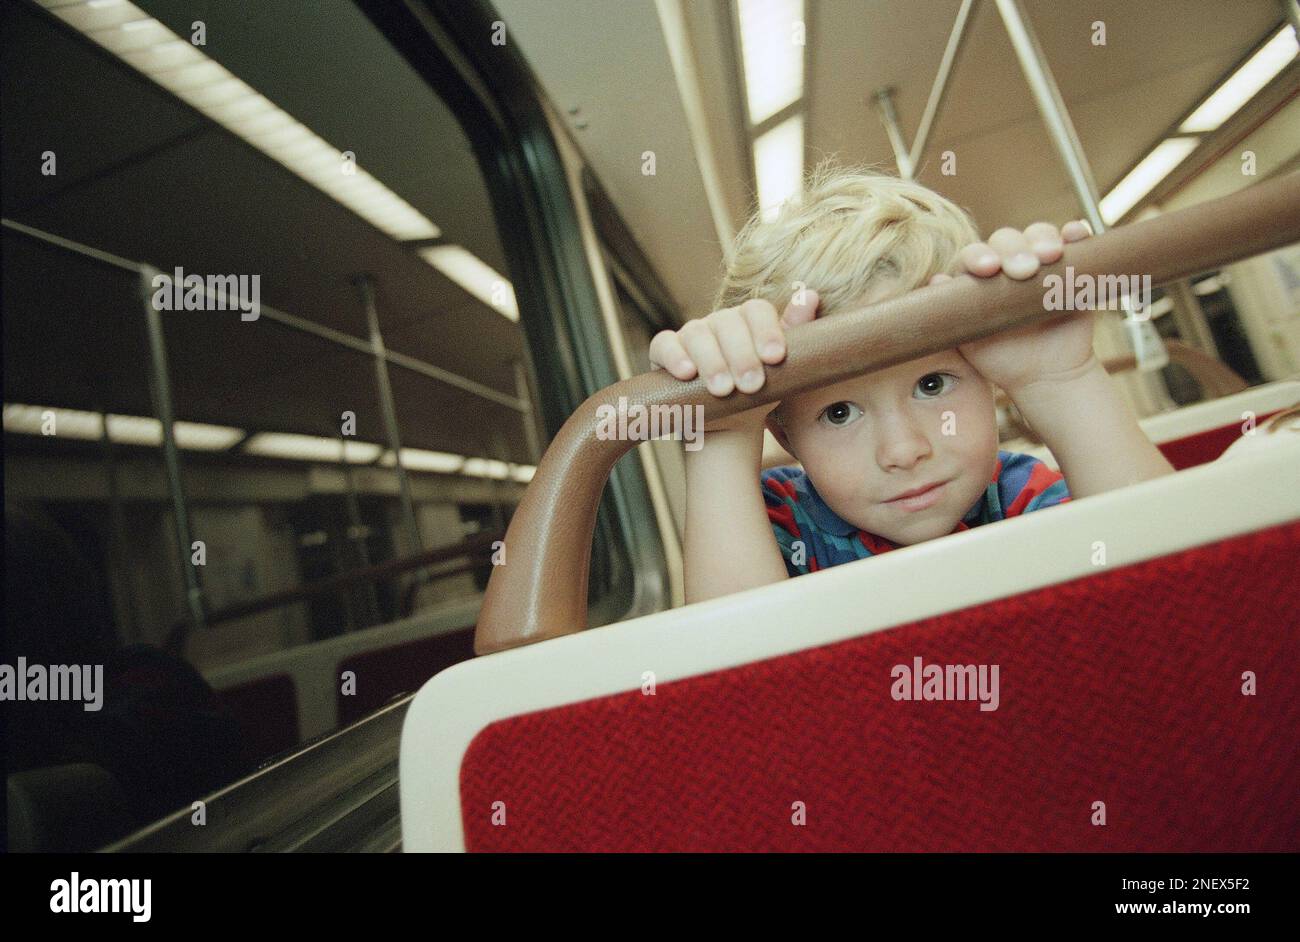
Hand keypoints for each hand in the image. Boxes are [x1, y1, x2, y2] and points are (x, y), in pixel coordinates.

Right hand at [649, 291, 819, 430]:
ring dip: (712, 361)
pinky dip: (675, 356)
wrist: (730, 423)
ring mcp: (690, 335)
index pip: (757, 311)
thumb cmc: (759, 392)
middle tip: (752, 385)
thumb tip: (811, 296)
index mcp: (749, 320)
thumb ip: (798, 334)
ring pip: (697, 334)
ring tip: (723, 390)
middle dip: (741, 355)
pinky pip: (664, 345)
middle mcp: (719, 322)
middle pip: (728, 323)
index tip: (775, 358)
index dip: (766, 331)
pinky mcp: (664, 352)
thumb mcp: (784, 370)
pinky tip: (688, 373)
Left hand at [931, 220, 1097, 394]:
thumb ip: (952, 314)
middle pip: (1006, 240)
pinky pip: (1075, 240)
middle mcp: (1007, 263)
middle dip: (1014, 250)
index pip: (973, 256)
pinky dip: (1075, 232)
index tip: (988, 269)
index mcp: (979, 277)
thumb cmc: (1002, 359)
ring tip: (1050, 256)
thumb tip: (936, 281)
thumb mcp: (972, 340)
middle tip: (1025, 271)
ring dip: (1044, 238)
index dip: (978, 257)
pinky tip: (1076, 234)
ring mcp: (1041, 261)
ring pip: (1039, 234)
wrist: (1045, 375)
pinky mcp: (1072, 264)